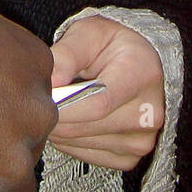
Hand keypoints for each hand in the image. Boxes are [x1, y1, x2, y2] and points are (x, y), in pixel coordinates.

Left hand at [48, 14, 164, 170]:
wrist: (138, 62)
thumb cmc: (110, 45)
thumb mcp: (89, 34)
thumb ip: (67, 55)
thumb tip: (50, 82)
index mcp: (143, 75)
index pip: (97, 103)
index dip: (63, 104)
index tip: (41, 97)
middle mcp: (150, 113)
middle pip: (86, 126)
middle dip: (56, 115)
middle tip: (44, 98)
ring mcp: (142, 139)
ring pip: (81, 143)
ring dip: (61, 128)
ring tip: (63, 104)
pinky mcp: (130, 157)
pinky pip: (87, 155)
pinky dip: (71, 141)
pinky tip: (74, 119)